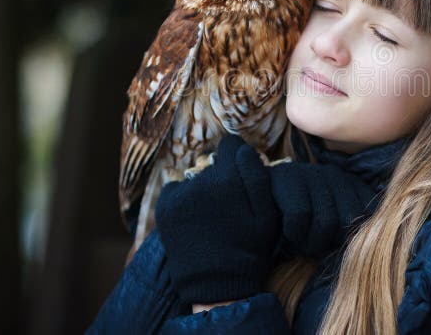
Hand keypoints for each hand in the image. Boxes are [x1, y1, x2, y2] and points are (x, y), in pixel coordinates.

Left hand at [155, 135, 279, 303]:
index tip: (241, 172)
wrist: (215, 285)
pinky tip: (195, 220)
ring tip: (212, 218)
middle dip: (223, 177)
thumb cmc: (248, 249)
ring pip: (196, 179)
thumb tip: (244, 150)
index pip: (231, 145)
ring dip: (204, 190)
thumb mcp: (266, 215)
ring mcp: (179, 194)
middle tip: (230, 206)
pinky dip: (184, 199)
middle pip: (214, 164)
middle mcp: (201, 181)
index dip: (238, 155)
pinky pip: (177, 190)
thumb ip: (257, 177)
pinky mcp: (165, 207)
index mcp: (229, 179)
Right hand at [268, 161, 378, 257]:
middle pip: (349, 222)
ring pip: (326, 222)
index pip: (368, 215)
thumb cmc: (300, 218)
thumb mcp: (330, 219)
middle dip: (331, 243)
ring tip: (302, 244)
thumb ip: (350, 225)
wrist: (255, 199)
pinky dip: (294, 233)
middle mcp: (335, 175)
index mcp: (350, 184)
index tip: (334, 244)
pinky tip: (287, 234)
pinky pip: (300, 217)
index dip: (351, 238)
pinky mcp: (288, 180)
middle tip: (316, 248)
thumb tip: (370, 244)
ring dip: (311, 243)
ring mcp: (312, 175)